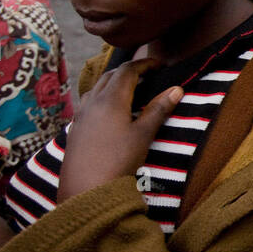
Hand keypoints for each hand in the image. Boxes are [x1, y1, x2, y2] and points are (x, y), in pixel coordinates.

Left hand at [58, 58, 183, 202]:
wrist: (86, 188)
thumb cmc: (119, 160)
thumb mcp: (144, 134)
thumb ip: (158, 109)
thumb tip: (177, 89)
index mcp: (111, 99)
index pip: (127, 71)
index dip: (144, 64)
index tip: (159, 64)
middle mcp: (93, 101)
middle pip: (110, 75)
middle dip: (129, 70)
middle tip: (147, 74)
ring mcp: (81, 114)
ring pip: (97, 87)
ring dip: (113, 81)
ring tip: (129, 89)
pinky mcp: (76, 127)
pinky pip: (89, 101)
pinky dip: (102, 95)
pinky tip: (110, 109)